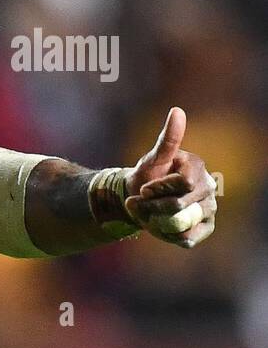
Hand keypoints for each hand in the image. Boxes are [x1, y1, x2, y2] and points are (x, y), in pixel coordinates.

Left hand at [123, 107, 216, 248]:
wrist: (139, 200)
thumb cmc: (146, 175)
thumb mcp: (153, 158)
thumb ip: (167, 139)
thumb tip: (177, 111)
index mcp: (197, 167)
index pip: (183, 183)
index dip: (159, 188)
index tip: (144, 188)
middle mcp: (208, 187)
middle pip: (180, 205)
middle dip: (153, 206)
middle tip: (140, 203)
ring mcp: (208, 208)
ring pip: (182, 223)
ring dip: (156, 221)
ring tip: (147, 214)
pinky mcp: (204, 226)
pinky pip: (189, 237)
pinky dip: (169, 235)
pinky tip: (159, 226)